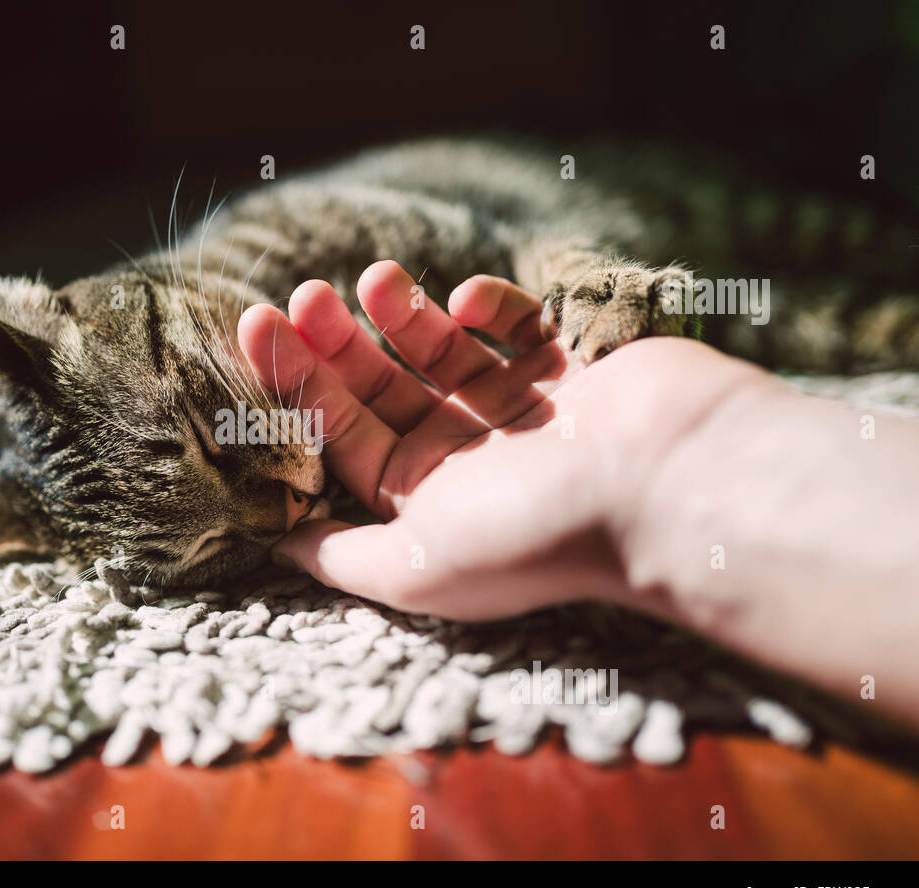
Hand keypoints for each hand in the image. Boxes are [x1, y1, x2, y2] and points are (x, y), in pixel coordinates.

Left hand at [237, 261, 762, 620]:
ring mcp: (521, 410)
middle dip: (336, 343)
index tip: (258, 326)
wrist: (669, 484)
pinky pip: (516, 326)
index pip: (343, 433)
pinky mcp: (571, 368)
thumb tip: (279, 549)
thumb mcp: (419, 567)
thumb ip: (345, 559)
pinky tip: (467, 300)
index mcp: (425, 500)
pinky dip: (488, 305)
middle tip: (302, 295)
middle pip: (381, 388)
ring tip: (374, 280)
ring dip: (402, 313)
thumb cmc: (538, 530)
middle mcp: (466, 456)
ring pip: (441, 350)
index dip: (296, 382)